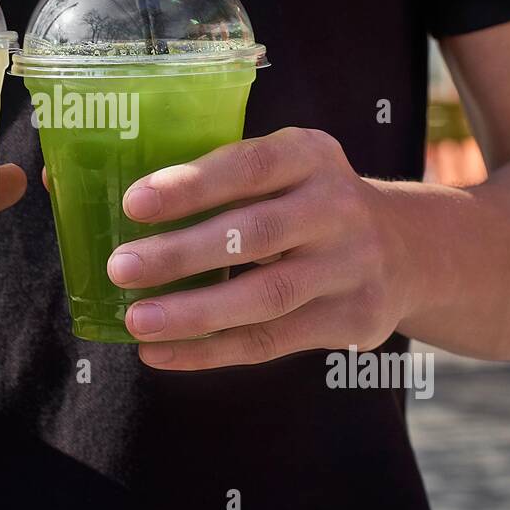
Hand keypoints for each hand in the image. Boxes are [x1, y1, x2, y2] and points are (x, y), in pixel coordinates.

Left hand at [106, 128, 409, 370]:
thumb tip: (103, 206)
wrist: (406, 249)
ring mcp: (350, 267)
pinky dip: (210, 352)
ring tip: (136, 321)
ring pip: (265, 297)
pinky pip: (272, 342)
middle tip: (121, 268)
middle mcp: (338, 207)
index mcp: (310, 156)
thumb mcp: (284, 169)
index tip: (133, 204)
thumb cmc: (306, 203)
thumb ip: (220, 181)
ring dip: (194, 313)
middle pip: (255, 235)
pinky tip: (161, 353)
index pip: (249, 167)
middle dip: (182, 254)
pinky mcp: (352, 320)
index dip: (191, 185)